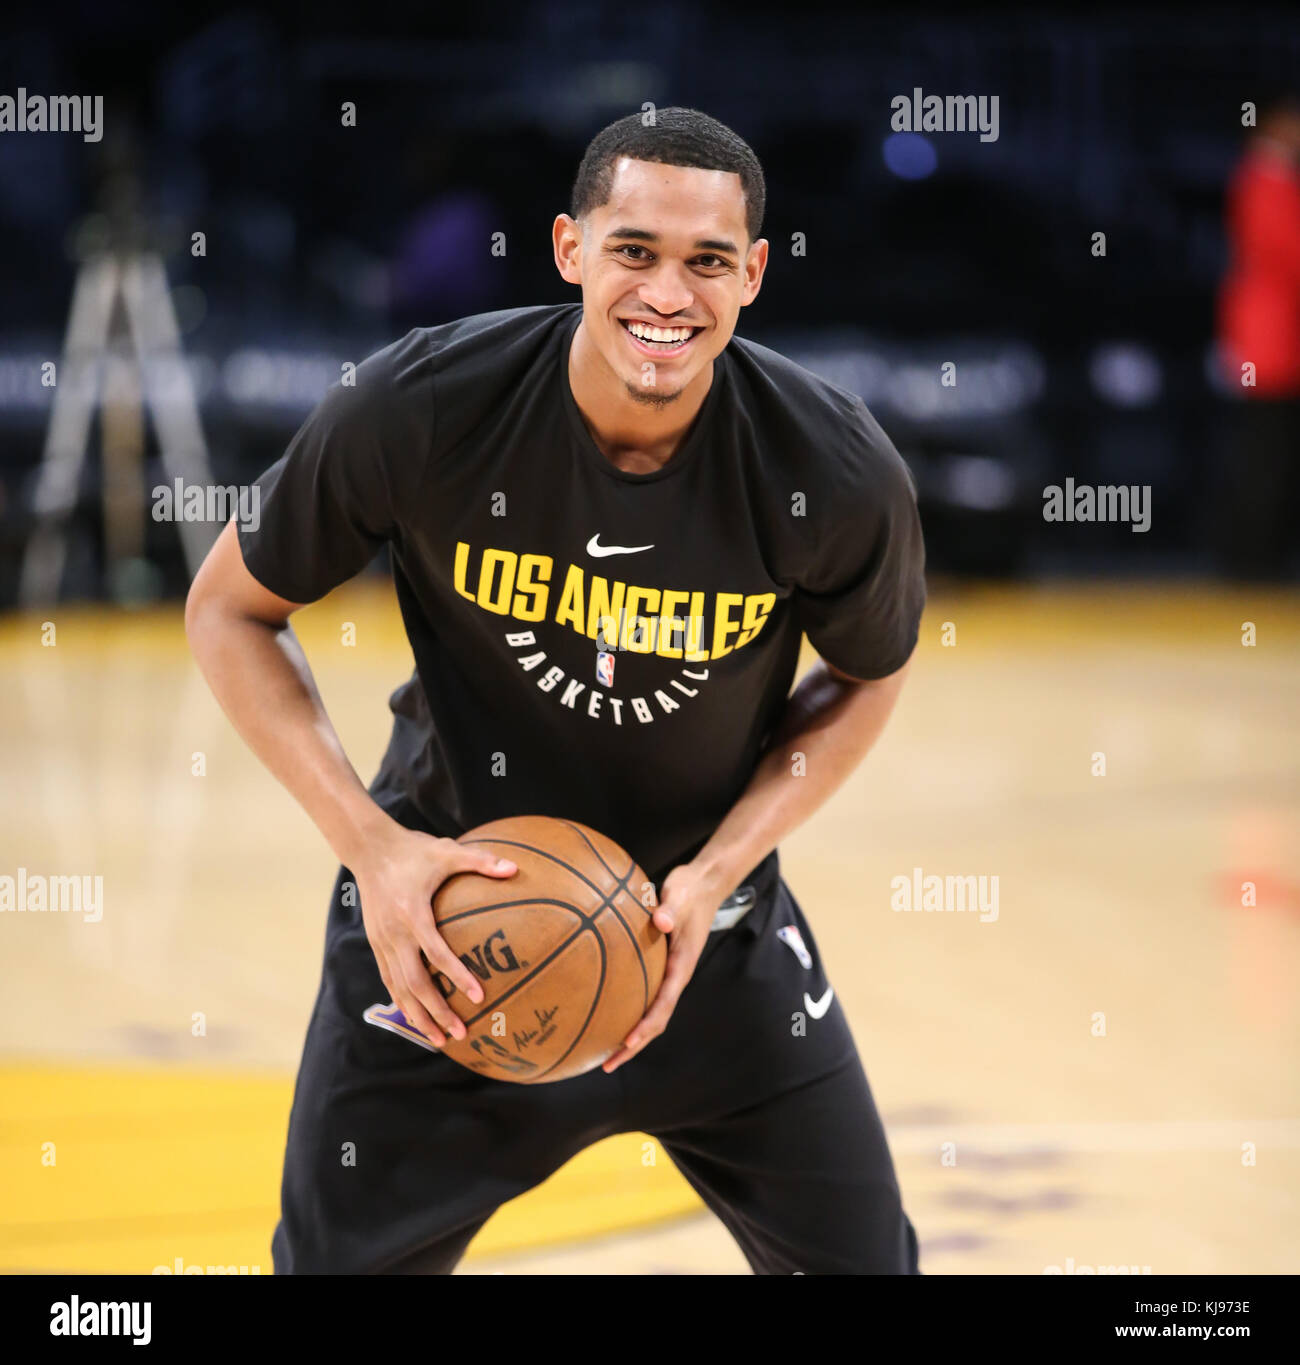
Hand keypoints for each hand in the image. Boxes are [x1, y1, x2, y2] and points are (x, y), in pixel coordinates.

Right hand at [351, 822, 516, 1046]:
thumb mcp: (447, 852)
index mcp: (413, 914)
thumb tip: (516, 869)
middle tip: (459, 1034)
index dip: (457, 976)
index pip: (436, 954)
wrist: (369, 848)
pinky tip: (413, 1017)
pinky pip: (388, 978)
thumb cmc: (413, 850)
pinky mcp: (375, 942)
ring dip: (418, 1016)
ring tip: (438, 1039)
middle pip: (415, 983)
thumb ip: (481, 861)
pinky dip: (400, 1001)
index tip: (478, 997)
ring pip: (398, 988)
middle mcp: (394, 934)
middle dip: (436, 1012)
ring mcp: (382, 941)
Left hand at [601, 860, 730, 1073]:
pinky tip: (604, 1011)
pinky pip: (644, 995)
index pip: (664, 1004)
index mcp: (682, 966)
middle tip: (607, 1064)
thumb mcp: (681, 896)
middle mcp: (675, 976)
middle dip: (633, 1045)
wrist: (703, 885)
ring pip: (650, 1012)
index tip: (627, 1043)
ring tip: (603, 1051)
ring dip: (630, 1035)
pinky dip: (627, 1009)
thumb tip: (659, 920)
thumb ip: (670, 909)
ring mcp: (668, 973)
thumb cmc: (690, 891)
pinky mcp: (660, 965)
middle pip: (656, 1020)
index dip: (646, 1027)